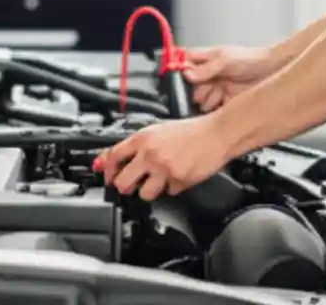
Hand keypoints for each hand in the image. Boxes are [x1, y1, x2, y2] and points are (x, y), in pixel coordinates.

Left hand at [93, 115, 233, 200]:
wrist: (217, 134)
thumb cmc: (192, 131)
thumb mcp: (160, 131)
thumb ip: (138, 145)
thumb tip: (115, 158)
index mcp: (144, 138)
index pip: (114, 156)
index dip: (108, 170)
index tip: (109, 177)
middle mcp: (150, 154)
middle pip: (123, 182)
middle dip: (126, 187)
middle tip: (132, 185)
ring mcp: (164, 169)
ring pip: (144, 193)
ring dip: (151, 190)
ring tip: (161, 179)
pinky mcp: (178, 181)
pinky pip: (169, 192)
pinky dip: (173, 186)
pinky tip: (180, 174)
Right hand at [183, 45, 281, 112]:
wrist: (274, 72)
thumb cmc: (254, 59)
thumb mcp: (227, 59)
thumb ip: (207, 68)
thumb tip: (188, 73)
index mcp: (206, 59)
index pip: (183, 64)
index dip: (178, 71)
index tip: (176, 79)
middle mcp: (209, 74)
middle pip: (189, 86)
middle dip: (192, 91)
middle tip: (199, 92)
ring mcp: (216, 88)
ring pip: (199, 100)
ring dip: (203, 101)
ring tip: (213, 98)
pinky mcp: (224, 101)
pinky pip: (211, 109)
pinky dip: (212, 110)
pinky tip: (218, 107)